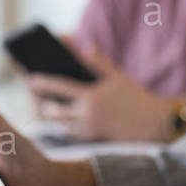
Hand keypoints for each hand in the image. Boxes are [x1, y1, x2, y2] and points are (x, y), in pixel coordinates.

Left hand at [30, 46, 170, 141]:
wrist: (155, 124)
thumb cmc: (136, 97)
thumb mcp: (118, 77)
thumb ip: (99, 62)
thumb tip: (86, 45)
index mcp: (91, 96)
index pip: (60, 87)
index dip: (43, 83)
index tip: (31, 78)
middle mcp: (87, 115)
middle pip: (54, 111)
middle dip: (43, 104)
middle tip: (36, 97)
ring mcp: (90, 129)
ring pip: (61, 125)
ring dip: (52, 117)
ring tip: (46, 108)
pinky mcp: (94, 139)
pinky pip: (72, 134)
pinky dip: (64, 127)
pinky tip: (62, 121)